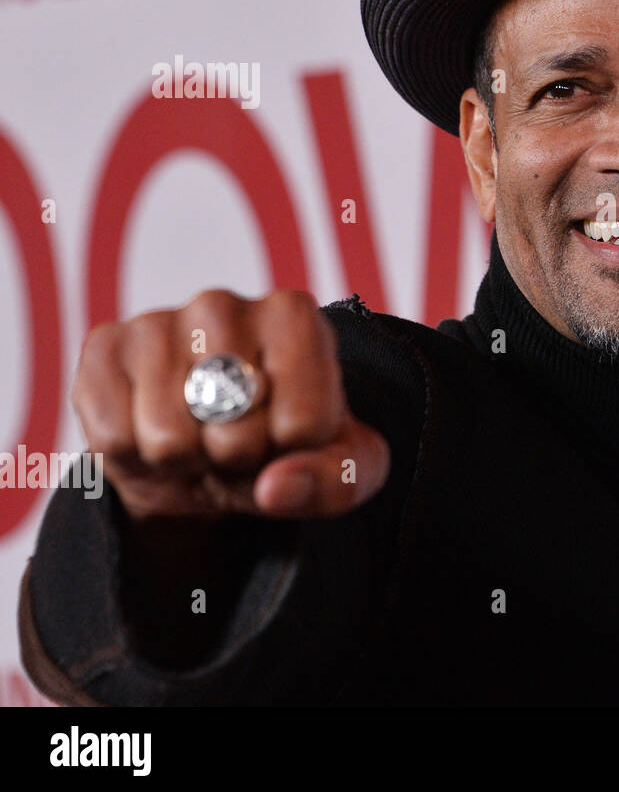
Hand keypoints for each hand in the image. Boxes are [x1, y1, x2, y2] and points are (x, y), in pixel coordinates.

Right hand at [71, 289, 389, 521]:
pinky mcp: (101, 348)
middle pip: (234, 435)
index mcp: (296, 317)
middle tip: (238, 441)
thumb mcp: (343, 469)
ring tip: (199, 436)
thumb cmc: (289, 447)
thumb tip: (276, 487)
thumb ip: (333, 479)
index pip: (304, 423)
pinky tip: (153, 429)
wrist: (210, 450)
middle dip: (238, 459)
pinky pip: (114, 438)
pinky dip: (135, 457)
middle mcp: (223, 304)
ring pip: (170, 440)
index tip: (288, 433)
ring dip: (187, 461)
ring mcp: (156, 321)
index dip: (294, 452)